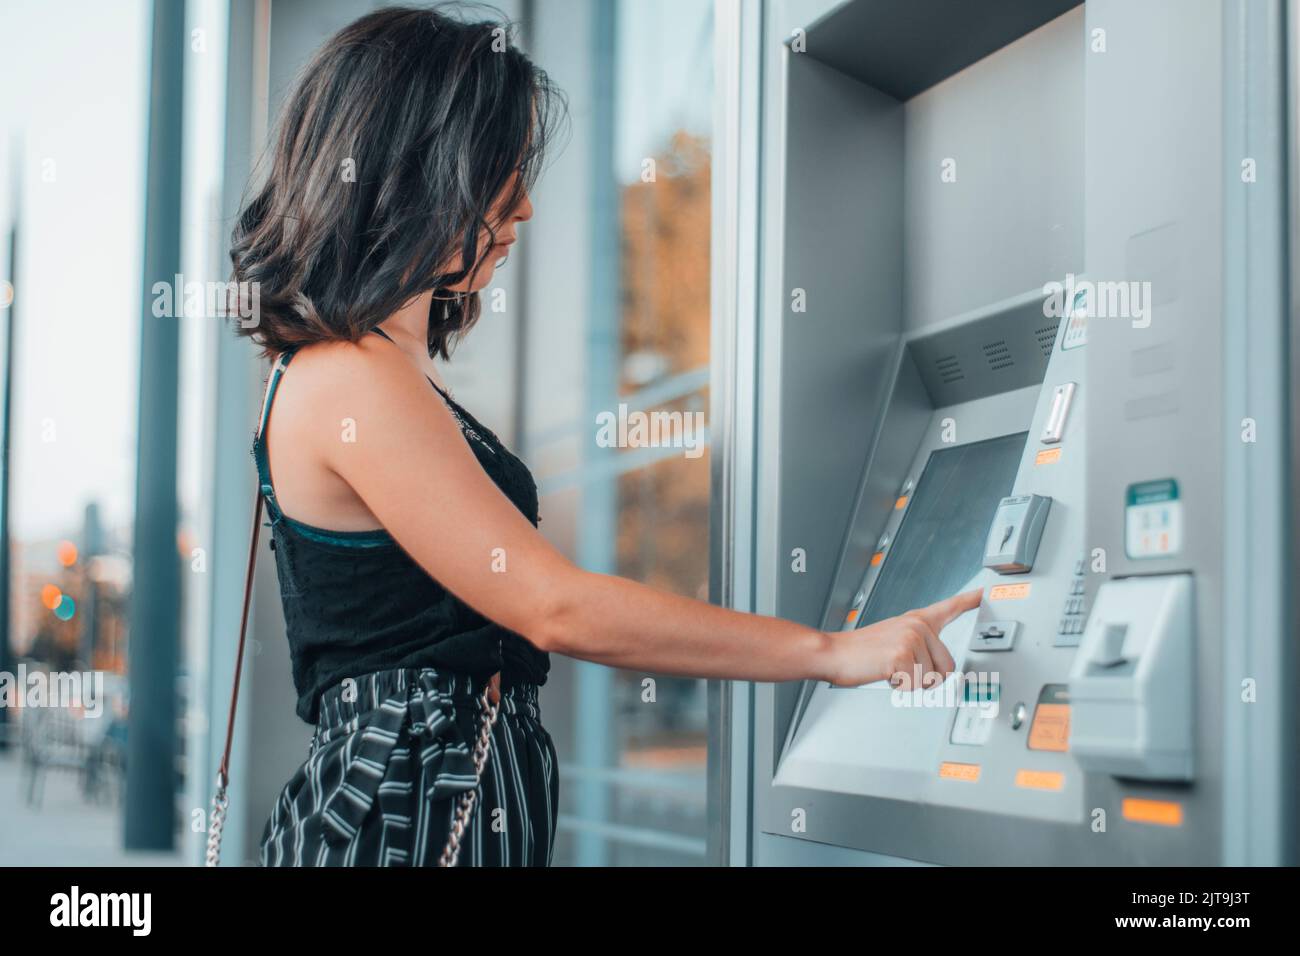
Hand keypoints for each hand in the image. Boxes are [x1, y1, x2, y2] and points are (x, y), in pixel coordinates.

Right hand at [821, 588, 982, 688]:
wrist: (832, 653)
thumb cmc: (860, 650)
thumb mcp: (893, 638)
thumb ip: (918, 645)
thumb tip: (938, 668)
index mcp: (917, 620)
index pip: (952, 606)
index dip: (973, 599)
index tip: (990, 590)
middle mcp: (917, 626)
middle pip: (948, 667)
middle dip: (927, 677)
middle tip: (901, 668)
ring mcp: (910, 639)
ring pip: (931, 680)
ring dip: (910, 682)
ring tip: (889, 668)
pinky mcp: (902, 656)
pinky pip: (915, 686)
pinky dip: (899, 687)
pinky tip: (885, 673)